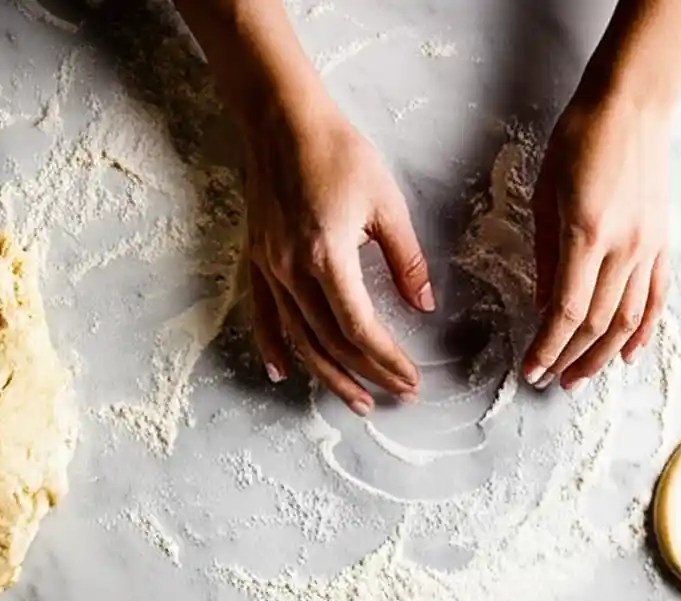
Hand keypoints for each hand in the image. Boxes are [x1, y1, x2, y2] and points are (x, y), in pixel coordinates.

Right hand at [243, 108, 434, 414]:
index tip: (411, 379)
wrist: (282, 119)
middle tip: (395, 396)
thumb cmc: (338, 152)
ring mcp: (270, 268)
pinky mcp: (257, 259)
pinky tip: (284, 371)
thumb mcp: (386, 203)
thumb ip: (406, 259)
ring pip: (299, 338)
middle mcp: (292, 271)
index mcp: (328, 258)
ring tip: (355, 399)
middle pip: (330, 343)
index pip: (360, 329)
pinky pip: (263, 315)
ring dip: (327, 374)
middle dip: (365, 375)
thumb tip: (424, 304)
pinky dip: (273, 346)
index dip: (386, 361)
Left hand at [524, 94, 670, 391]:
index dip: (548, 346)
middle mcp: (623, 247)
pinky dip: (643, 329)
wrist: (631, 108)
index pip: (567, 310)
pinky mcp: (662, 242)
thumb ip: (546, 255)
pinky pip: (656, 296)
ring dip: (603, 354)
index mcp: (586, 234)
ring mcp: (648, 246)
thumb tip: (543, 304)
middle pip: (597, 322)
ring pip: (628, 318)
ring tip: (580, 376)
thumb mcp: (545, 195)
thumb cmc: (579, 141)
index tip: (531, 369)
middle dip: (570, 358)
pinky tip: (627, 353)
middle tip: (550, 381)